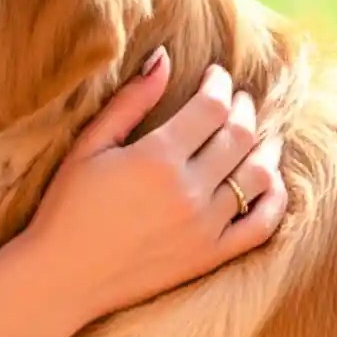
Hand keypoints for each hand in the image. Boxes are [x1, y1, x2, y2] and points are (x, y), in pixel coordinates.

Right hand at [11, 46, 288, 325]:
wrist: (62, 278)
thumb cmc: (67, 207)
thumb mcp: (90, 146)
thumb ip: (131, 101)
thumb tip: (164, 57)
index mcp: (158, 157)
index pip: (212, 107)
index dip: (220, 84)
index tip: (216, 75)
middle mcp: (188, 190)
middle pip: (240, 136)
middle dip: (244, 109)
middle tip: (238, 99)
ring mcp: (204, 226)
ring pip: (258, 175)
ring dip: (265, 147)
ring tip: (259, 135)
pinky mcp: (209, 256)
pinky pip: (261, 225)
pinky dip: (275, 199)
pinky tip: (271, 181)